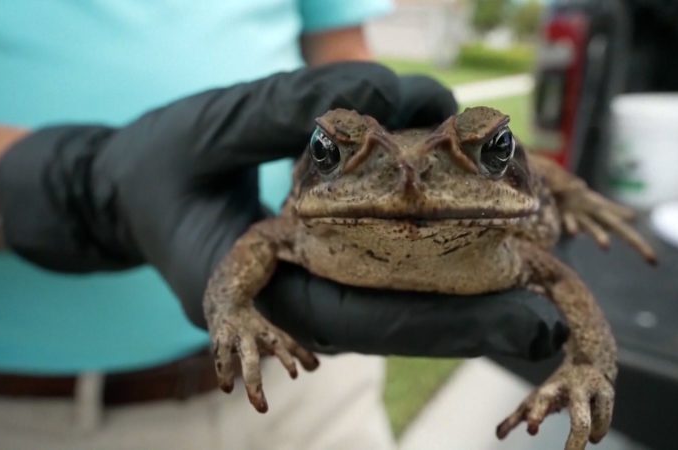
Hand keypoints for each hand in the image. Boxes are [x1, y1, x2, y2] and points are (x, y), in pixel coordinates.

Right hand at [0, 61, 566, 359]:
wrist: (125, 189)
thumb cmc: (159, 162)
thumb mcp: (214, 124)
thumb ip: (294, 106)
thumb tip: (390, 93)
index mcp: (253, 289)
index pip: (360, 313)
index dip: (443, 316)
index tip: (518, 313)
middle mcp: (292, 301)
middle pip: (396, 319)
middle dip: (475, 315)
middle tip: (551, 313)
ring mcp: (310, 289)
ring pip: (399, 301)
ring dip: (467, 288)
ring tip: (538, 277)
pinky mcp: (323, 267)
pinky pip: (389, 274)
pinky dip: (439, 257)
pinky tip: (488, 241)